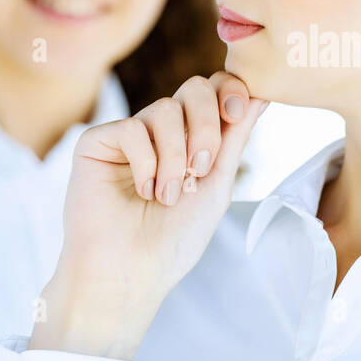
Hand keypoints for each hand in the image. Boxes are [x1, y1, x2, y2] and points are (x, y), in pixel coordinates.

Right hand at [31, 73, 267, 358]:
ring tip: (168, 196)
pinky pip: (132, 128)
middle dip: (206, 125)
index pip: (215, 91)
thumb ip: (235, 138)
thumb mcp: (217, 184)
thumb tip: (263, 94)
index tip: (238, 116)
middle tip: (201, 168)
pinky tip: (142, 192)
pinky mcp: (96, 142)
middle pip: (194, 88)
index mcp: (191, 139)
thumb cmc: (174, 239)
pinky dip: (145, 163)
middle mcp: (160, 131)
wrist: (130, 273)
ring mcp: (128, 135)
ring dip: (175, 157)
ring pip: (164, 108)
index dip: (230, 91)